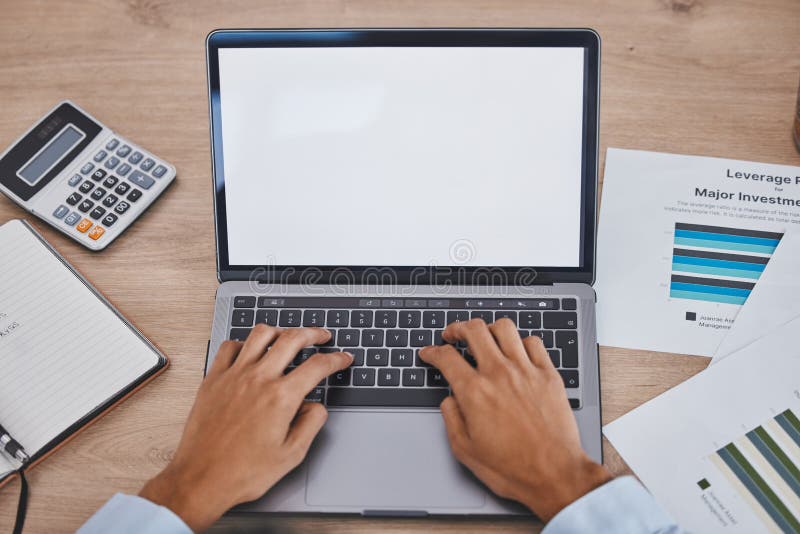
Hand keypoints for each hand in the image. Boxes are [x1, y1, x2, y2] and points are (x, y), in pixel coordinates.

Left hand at [139, 325, 351, 530]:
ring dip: (280, 330)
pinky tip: (249, 351)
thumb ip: (311, 424)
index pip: (318, 366)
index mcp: (281, 398)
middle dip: (313, 333)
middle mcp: (258, 380)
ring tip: (288, 335)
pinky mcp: (213, 380)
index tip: (343, 358)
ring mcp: (233, 376)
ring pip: (261, 334)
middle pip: (292, 339)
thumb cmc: (242, 472)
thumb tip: (316, 406)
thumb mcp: (291, 455)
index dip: (336, 359)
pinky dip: (244, 343)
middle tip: (321, 336)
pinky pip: (229, 347)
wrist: (201, 479)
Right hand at [419, 318, 610, 521]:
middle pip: (474, 330)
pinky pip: (534, 342)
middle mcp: (499, 374)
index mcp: (474, 392)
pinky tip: (517, 351)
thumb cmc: (513, 468)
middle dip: (457, 328)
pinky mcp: (548, 375)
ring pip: (504, 328)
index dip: (431, 352)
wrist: (554, 475)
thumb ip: (451, 418)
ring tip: (484, 336)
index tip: (429, 353)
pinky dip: (521, 342)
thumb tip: (449, 400)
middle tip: (453, 334)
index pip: (446, 357)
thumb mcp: (465, 450)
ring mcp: (526, 371)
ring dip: (489, 328)